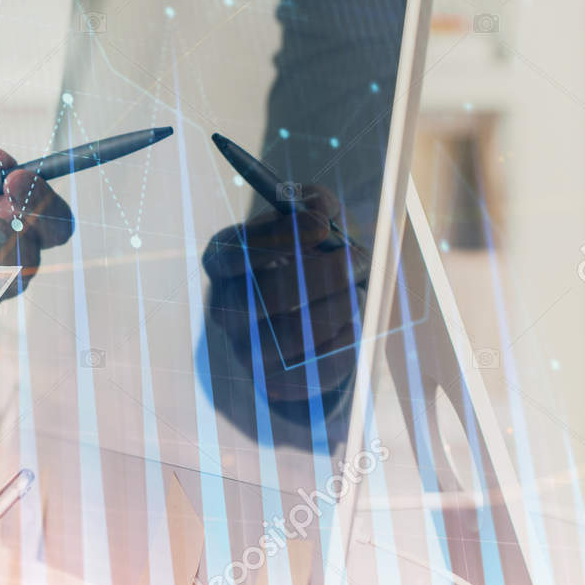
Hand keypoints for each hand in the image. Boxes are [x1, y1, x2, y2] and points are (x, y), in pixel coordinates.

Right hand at [202, 184, 365, 401]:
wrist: (305, 314)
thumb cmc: (307, 256)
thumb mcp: (310, 221)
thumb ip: (315, 202)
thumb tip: (320, 206)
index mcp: (224, 262)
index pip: (235, 252)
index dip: (276, 238)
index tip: (320, 224)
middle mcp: (225, 308)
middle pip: (266, 295)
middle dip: (322, 274)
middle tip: (359, 257)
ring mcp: (245, 349)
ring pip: (290, 336)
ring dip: (337, 308)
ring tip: (358, 291)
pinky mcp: (273, 382)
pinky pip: (312, 367)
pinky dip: (343, 342)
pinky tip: (353, 322)